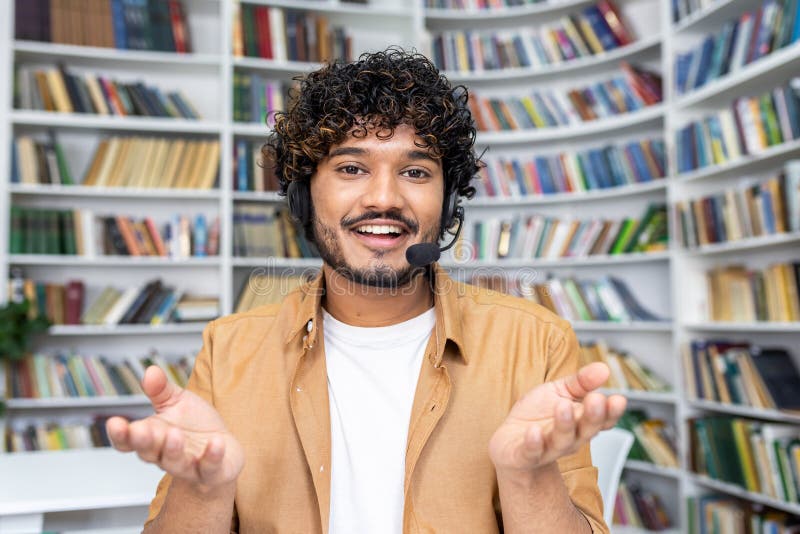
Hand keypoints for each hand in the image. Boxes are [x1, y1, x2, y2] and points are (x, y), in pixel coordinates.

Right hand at [106, 366, 243, 491]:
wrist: (223, 448)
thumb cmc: (194, 425)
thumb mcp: (177, 402)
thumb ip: (161, 390)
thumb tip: (150, 371)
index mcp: (152, 437)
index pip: (128, 441)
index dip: (120, 434)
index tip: (115, 423)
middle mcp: (165, 455)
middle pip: (148, 452)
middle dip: (144, 441)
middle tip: (141, 430)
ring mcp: (188, 466)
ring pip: (175, 462)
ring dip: (173, 450)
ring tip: (174, 434)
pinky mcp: (211, 472)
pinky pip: (209, 468)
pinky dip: (212, 457)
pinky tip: (215, 443)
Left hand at [488, 362, 626, 476]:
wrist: (510, 441)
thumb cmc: (538, 414)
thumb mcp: (559, 391)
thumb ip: (581, 382)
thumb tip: (604, 368)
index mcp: (581, 423)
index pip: (602, 420)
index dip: (611, 412)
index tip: (618, 399)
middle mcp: (569, 439)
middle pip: (585, 430)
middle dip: (592, 416)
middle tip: (596, 399)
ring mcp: (547, 449)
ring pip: (561, 441)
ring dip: (564, 425)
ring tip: (563, 406)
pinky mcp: (524, 456)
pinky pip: (531, 452)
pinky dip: (533, 443)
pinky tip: (533, 431)